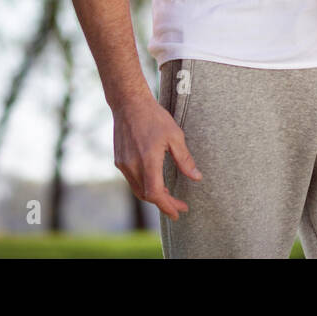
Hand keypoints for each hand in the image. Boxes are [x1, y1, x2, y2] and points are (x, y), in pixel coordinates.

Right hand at [113, 93, 201, 221]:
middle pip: (147, 195)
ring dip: (153, 196)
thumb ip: (185, 160)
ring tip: (169, 196)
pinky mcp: (119, 160)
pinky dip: (144, 186)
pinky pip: (132, 180)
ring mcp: (123, 164)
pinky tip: (156, 182)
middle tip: (179, 206)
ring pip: (138, 189)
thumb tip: (196, 178)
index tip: (179, 211)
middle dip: (163, 204)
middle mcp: (132, 166)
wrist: (129, 104)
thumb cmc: (155, 117)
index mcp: (147, 161)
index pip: (155, 193)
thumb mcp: (175, 136)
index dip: (167, 206)